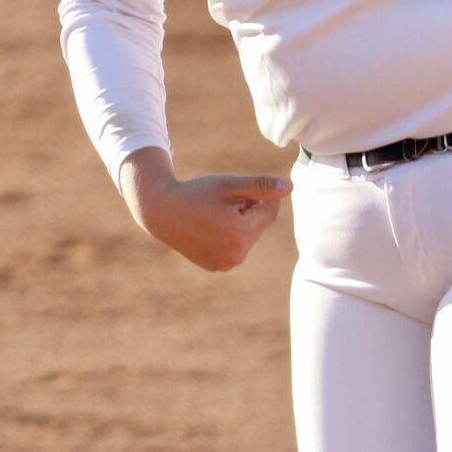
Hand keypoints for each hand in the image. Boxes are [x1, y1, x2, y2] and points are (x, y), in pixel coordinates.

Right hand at [119, 148, 290, 272]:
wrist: (161, 212)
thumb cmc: (195, 193)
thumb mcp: (228, 184)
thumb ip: (261, 186)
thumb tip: (289, 187)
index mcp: (241, 233)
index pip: (271, 210)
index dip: (258, 195)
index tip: (237, 190)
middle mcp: (236, 254)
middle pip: (260, 225)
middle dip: (249, 210)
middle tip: (221, 204)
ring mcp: (226, 264)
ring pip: (248, 237)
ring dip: (240, 223)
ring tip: (213, 216)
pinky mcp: (218, 267)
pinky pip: (235, 248)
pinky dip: (229, 236)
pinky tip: (208, 228)